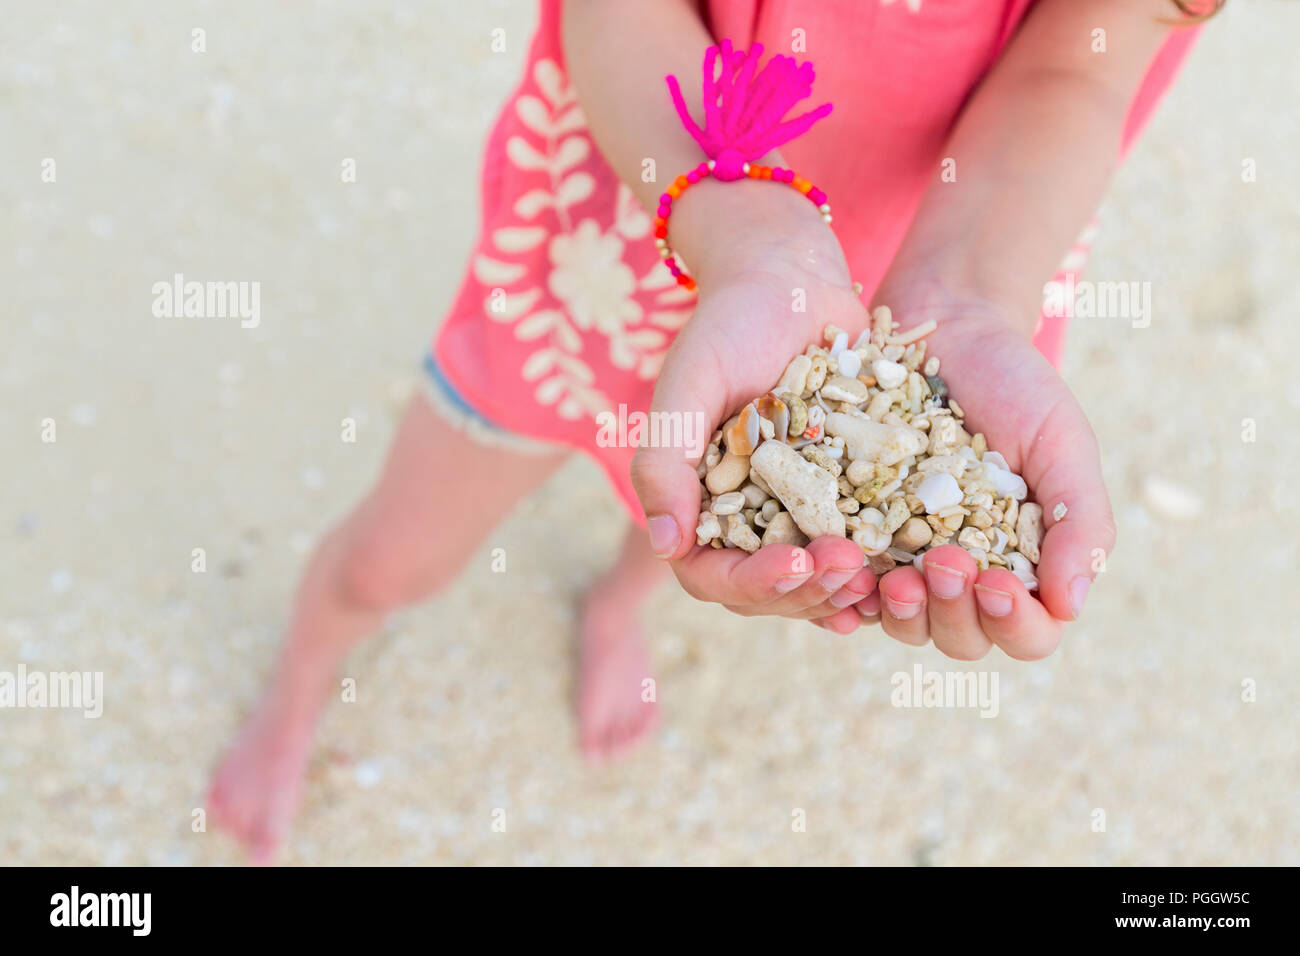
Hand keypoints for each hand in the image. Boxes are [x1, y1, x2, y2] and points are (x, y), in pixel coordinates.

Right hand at [631, 233, 877, 631]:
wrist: (792, 282)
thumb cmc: (728, 325)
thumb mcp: (689, 386)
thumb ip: (667, 462)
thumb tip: (664, 544)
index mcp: (696, 502)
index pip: (711, 574)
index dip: (753, 583)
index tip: (795, 564)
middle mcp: (744, 519)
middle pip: (767, 591)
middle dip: (807, 591)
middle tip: (849, 568)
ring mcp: (796, 512)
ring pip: (815, 581)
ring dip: (844, 590)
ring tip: (878, 578)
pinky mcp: (844, 496)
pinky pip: (858, 549)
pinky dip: (877, 567)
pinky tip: (904, 571)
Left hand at [856, 287, 1116, 659]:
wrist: (946, 331)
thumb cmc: (1016, 388)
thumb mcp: (1062, 446)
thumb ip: (1079, 523)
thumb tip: (1070, 607)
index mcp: (1024, 567)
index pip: (1028, 634)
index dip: (1015, 626)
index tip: (997, 583)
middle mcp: (964, 577)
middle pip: (962, 640)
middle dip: (954, 615)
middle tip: (943, 564)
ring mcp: (905, 561)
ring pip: (903, 625)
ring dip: (903, 612)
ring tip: (896, 575)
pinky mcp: (853, 535)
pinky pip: (846, 585)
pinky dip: (847, 589)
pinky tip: (844, 568)